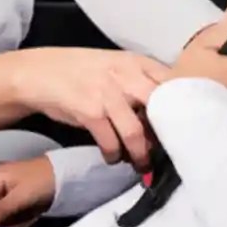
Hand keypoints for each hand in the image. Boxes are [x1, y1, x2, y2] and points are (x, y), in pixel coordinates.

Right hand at [12, 48, 169, 170]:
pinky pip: (111, 142)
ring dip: (140, 154)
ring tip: (141, 164)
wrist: (38, 73)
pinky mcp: (89, 111)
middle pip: (161, 107)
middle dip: (167, 134)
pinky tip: (112, 157)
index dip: (184, 106)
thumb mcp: (114, 67)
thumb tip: (163, 114)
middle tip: (168, 152)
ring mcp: (107, 93)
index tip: (189, 126)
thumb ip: (139, 83)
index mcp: (135, 62)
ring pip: (137, 132)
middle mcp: (125, 74)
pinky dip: (114, 155)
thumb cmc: (80, 72)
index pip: (172, 82)